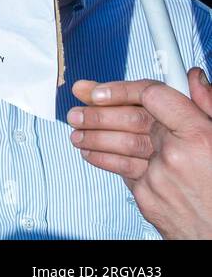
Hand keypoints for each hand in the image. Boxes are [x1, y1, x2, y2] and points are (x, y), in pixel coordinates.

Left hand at [71, 68, 211, 238]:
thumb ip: (207, 106)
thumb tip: (191, 78)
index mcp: (199, 136)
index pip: (152, 97)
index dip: (122, 88)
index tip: (99, 89)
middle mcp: (176, 155)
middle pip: (128, 120)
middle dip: (96, 113)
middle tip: (77, 110)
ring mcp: (159, 178)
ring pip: (118, 146)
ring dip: (92, 136)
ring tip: (77, 131)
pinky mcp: (148, 198)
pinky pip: (123, 171)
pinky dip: (104, 159)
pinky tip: (91, 153)